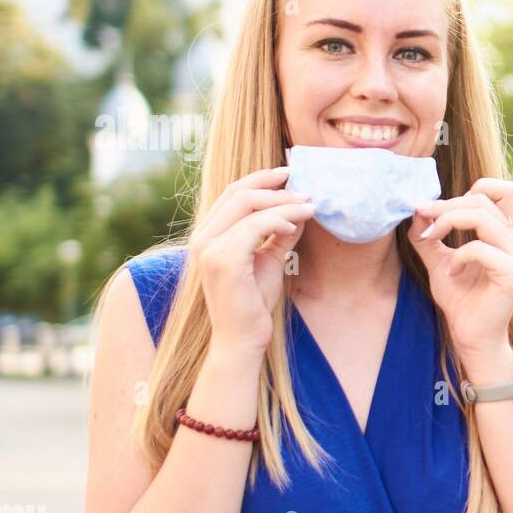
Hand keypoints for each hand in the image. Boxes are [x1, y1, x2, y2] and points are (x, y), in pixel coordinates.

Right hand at [188, 166, 316, 358]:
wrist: (242, 339)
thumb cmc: (254, 303)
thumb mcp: (271, 259)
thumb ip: (280, 233)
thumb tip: (301, 208)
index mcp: (208, 234)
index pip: (232, 193)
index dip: (262, 179)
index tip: (290, 174)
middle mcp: (202, 237)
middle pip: (238, 192)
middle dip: (276, 186)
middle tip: (306, 190)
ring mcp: (209, 248)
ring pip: (248, 205)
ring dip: (283, 202)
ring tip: (309, 207)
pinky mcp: (223, 261)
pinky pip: (254, 226)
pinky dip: (278, 220)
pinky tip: (295, 224)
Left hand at [409, 177, 512, 362]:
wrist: (471, 336)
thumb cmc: (460, 300)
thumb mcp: (437, 260)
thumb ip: (429, 235)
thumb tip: (416, 209)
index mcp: (502, 231)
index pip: (498, 188)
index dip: (464, 190)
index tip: (431, 209)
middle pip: (482, 197)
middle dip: (445, 205)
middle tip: (423, 221)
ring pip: (481, 216)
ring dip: (448, 222)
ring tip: (432, 240)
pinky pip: (480, 248)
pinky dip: (458, 256)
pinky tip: (451, 272)